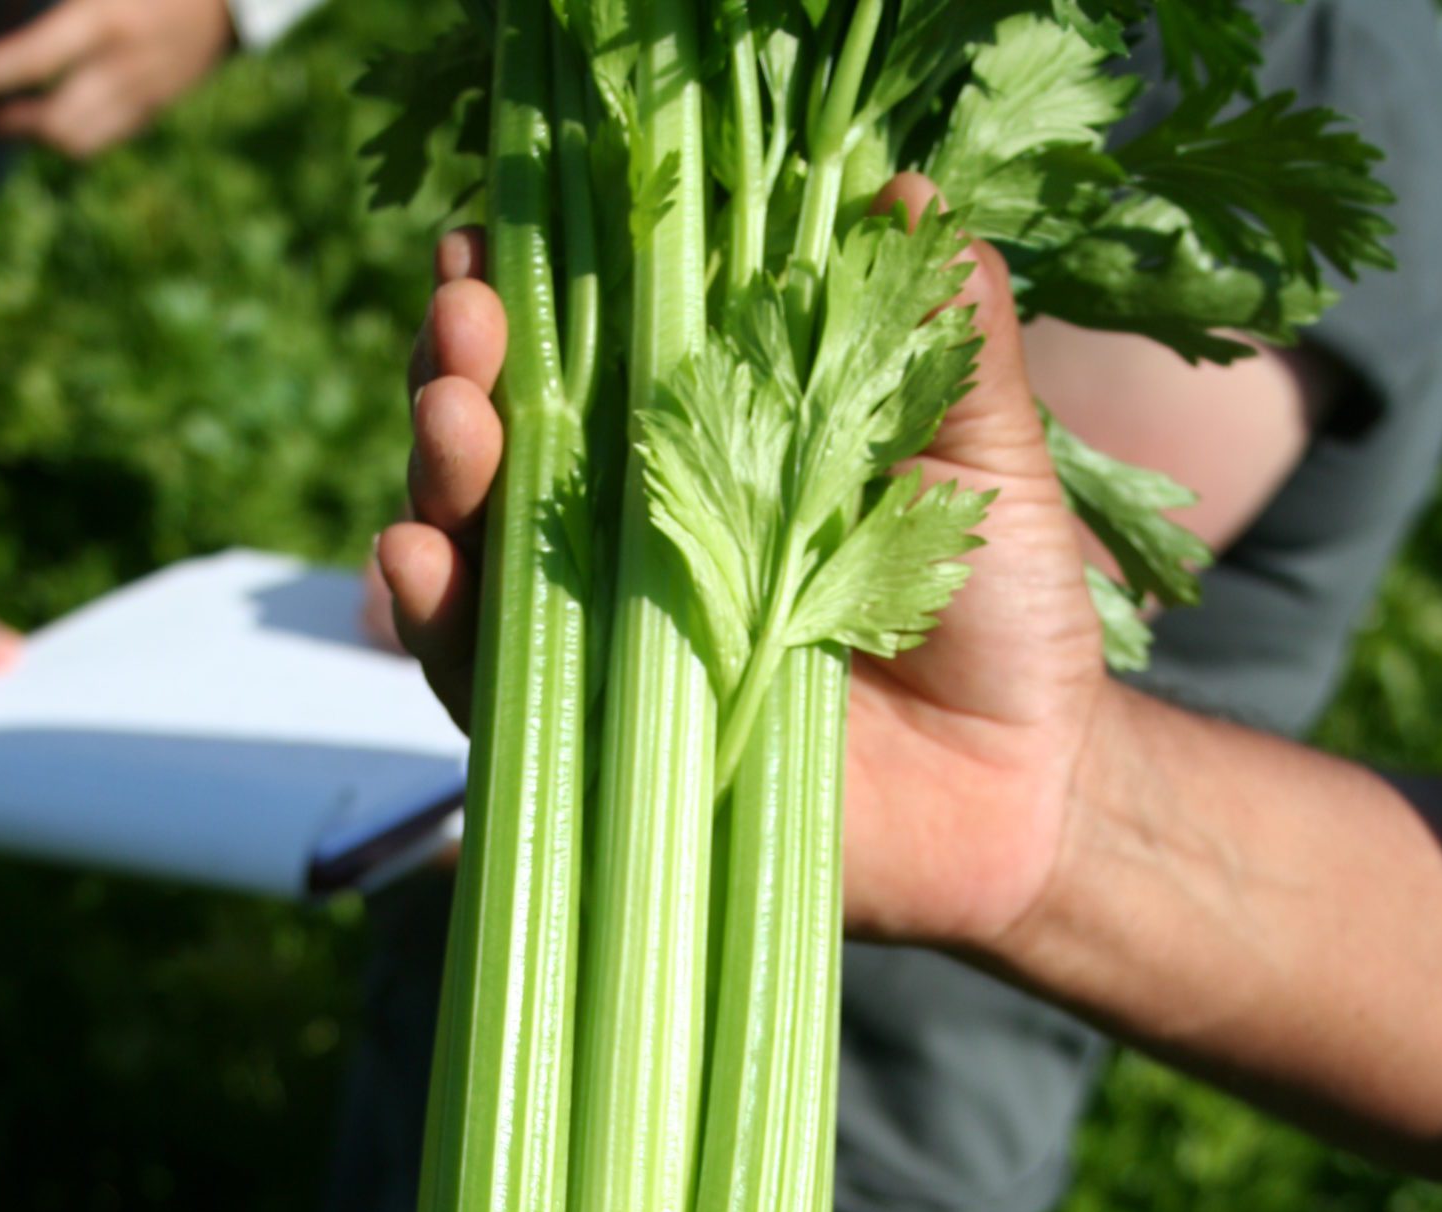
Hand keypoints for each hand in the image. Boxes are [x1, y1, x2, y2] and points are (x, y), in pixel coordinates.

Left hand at [0, 0, 233, 160]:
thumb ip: (52, 7)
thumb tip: (6, 15)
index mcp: (101, 23)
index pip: (25, 61)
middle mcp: (121, 70)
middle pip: (53, 124)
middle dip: (7, 124)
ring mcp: (142, 97)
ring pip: (78, 142)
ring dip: (37, 136)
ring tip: (7, 118)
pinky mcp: (155, 110)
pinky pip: (103, 139)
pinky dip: (71, 135)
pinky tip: (54, 118)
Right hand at [375, 190, 1107, 951]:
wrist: (1024, 791)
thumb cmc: (1002, 617)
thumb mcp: (987, 461)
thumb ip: (943, 338)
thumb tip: (904, 190)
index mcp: (704, 448)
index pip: (583, 353)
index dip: (524, 294)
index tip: (488, 238)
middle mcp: (632, 538)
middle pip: (501, 441)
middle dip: (460, 368)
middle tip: (462, 319)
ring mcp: (605, 645)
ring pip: (475, 554)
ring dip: (439, 478)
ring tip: (448, 421)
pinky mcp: (598, 750)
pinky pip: (490, 689)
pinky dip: (441, 626)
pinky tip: (416, 562)